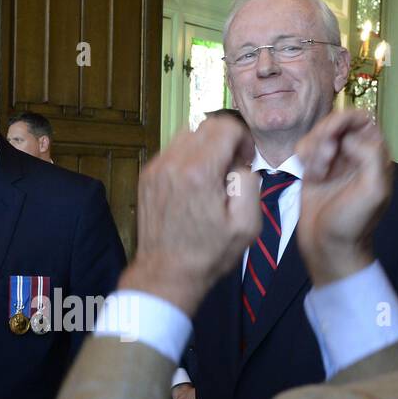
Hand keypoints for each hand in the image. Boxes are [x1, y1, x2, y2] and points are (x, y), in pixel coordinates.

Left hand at [120, 117, 258, 315]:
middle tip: (231, 168)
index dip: (243, 138)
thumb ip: (250, 182)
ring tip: (212, 176)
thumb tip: (240, 162)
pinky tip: (193, 185)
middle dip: (226, 140)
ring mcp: (156, 168)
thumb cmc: (208, 253)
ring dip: (205, 147)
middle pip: (206, 125)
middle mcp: (173, 163)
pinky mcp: (147, 176)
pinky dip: (187, 159)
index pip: (226, 126)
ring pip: (187, 135)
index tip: (246, 159)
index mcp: (199, 172)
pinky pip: (172, 152)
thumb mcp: (247, 224)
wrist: (166, 272)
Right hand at [293, 109, 392, 287]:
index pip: (361, 117)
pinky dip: (303, 158)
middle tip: (323, 160)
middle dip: (324, 136)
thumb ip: (370, 155)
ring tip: (317, 175)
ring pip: (317, 133)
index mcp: (375, 153)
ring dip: (313, 150)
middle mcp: (355, 152)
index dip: (344, 121)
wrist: (328, 247)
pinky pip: (304, 148)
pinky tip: (309, 177)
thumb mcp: (373, 190)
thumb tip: (347, 137)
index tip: (333, 140)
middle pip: (335, 121)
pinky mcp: (314, 169)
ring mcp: (333, 160)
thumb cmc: (353, 221)